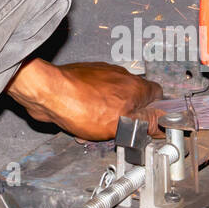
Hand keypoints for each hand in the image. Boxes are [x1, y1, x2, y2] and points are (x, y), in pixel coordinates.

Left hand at [7, 59, 164, 141]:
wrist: (48, 92)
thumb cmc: (81, 105)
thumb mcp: (123, 124)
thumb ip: (144, 123)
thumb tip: (160, 125)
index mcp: (135, 86)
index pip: (158, 95)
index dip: (155, 112)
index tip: (149, 124)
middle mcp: (120, 76)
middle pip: (133, 100)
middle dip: (125, 118)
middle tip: (117, 132)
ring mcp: (100, 76)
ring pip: (111, 102)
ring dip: (106, 117)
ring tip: (94, 130)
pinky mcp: (82, 79)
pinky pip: (93, 100)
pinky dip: (90, 112)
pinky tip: (80, 123)